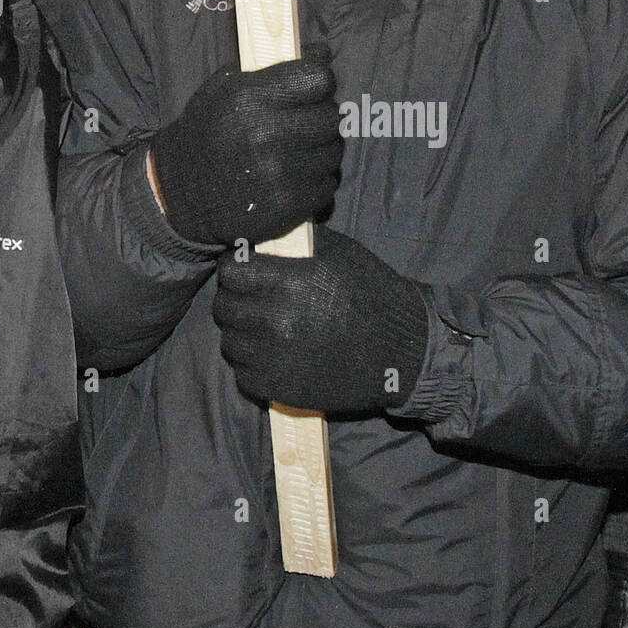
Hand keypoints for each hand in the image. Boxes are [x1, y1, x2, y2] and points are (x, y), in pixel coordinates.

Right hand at [150, 49, 340, 246]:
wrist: (179, 192)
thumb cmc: (206, 132)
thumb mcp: (226, 88)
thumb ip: (275, 67)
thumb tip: (324, 52)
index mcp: (250, 98)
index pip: (319, 79)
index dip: (321, 81)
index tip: (313, 88)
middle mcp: (267, 135)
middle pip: (330, 116)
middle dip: (320, 116)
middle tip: (302, 123)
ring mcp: (279, 174)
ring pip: (333, 151)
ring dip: (321, 149)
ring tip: (295, 151)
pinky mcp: (288, 205)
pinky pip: (327, 184)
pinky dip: (317, 180)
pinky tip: (294, 177)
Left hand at [213, 226, 429, 414]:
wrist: (403, 350)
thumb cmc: (374, 294)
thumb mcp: (340, 254)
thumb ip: (294, 243)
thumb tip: (259, 238)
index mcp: (291, 283)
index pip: (231, 272)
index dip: (234, 266)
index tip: (243, 268)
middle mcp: (277, 322)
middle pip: (225, 307)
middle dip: (235, 298)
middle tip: (253, 297)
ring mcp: (276, 360)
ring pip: (230, 342)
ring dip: (243, 332)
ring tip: (264, 327)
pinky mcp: (280, 390)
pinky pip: (243, 374)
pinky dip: (253, 363)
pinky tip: (273, 353)